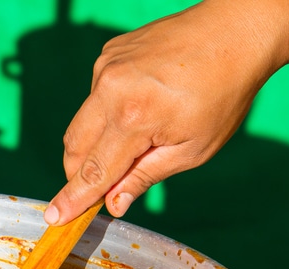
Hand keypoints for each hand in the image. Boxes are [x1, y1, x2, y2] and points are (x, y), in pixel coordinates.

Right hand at [44, 0, 285, 224]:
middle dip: (80, 174)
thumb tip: (113, 204)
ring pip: (80, 123)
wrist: (235, 31)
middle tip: (99, 189)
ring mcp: (105, 68)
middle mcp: (111, 90)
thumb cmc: (223, 94)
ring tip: (134, 139)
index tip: (53, 217)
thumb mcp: (193, 149)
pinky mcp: (107, 55)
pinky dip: (106, 113)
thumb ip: (145, 177)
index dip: (73, 198)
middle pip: (74, 148)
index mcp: (135, 118)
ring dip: (95, 143)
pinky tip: (140, 106)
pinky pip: (94, 97)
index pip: (94, 171)